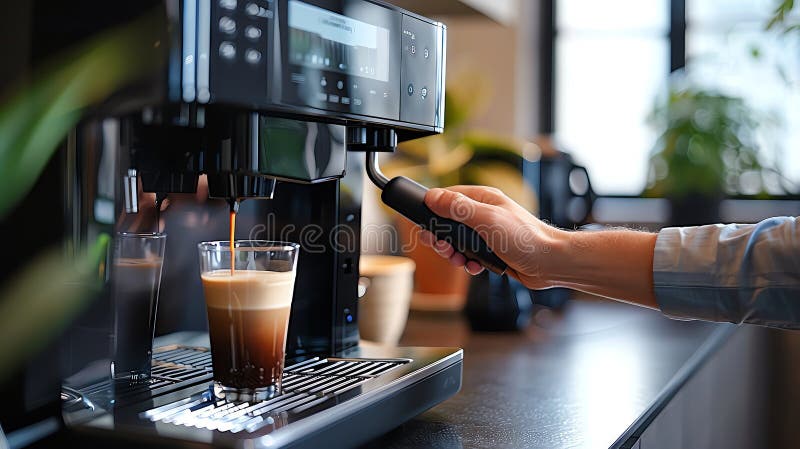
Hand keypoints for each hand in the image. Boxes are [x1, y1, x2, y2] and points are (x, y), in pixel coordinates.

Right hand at [420, 186, 563, 289]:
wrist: (550, 263)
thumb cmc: (524, 238)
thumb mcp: (486, 219)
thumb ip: (458, 207)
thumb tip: (432, 197)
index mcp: (482, 199)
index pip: (447, 197)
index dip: (433, 211)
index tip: (426, 224)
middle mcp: (484, 213)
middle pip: (448, 222)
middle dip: (442, 238)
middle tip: (444, 248)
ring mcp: (488, 233)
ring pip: (457, 242)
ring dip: (454, 253)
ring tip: (461, 260)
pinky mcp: (492, 251)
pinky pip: (470, 255)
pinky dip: (468, 263)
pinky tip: (475, 267)